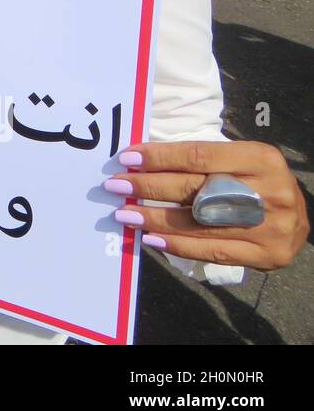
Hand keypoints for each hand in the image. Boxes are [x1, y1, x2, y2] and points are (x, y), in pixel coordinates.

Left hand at [107, 141, 307, 269]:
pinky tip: (151, 238)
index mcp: (261, 158)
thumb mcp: (240, 160)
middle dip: (149, 187)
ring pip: (199, 223)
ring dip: (154, 219)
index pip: (198, 156)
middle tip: (116, 185)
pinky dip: (177, 245)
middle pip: (195, 188)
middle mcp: (269, 191)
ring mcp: (270, 226)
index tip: (127, 158)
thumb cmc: (257, 181)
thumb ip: (201, 160)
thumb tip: (142, 162)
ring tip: (125, 215)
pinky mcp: (266, 255)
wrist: (298, 216)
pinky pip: (212, 251)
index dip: (159, 157)